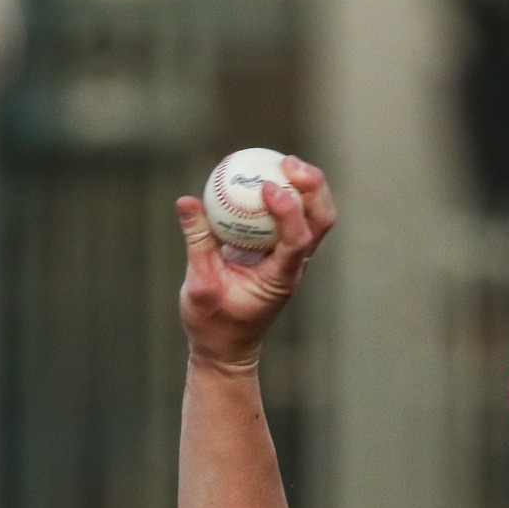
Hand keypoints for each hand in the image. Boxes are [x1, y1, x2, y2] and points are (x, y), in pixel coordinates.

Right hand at [176, 155, 336, 368]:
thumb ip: (197, 242)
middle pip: (321, 221)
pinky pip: (294, 217)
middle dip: (313, 189)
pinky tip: (267, 171)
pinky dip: (288, 193)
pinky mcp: (282, 252)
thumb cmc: (212, 323)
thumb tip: (186, 200)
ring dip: (308, 187)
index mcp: (280, 280)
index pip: (297, 242)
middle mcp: (295, 267)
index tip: (268, 188)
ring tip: (284, 161)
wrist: (226, 347)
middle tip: (289, 163)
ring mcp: (293, 259)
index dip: (289, 212)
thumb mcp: (199, 285)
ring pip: (316, 217)